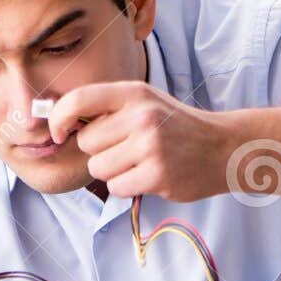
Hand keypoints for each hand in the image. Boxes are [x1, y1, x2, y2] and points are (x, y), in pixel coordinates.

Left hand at [49, 80, 231, 201]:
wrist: (223, 148)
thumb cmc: (176, 127)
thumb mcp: (145, 103)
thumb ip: (108, 109)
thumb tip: (58, 123)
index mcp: (134, 93)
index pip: (79, 99)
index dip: (58, 118)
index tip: (57, 132)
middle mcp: (142, 116)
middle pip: (86, 142)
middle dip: (100, 151)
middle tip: (128, 149)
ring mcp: (150, 146)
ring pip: (98, 168)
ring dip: (113, 172)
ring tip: (140, 163)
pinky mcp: (157, 175)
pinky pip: (116, 187)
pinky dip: (127, 187)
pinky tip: (149, 177)